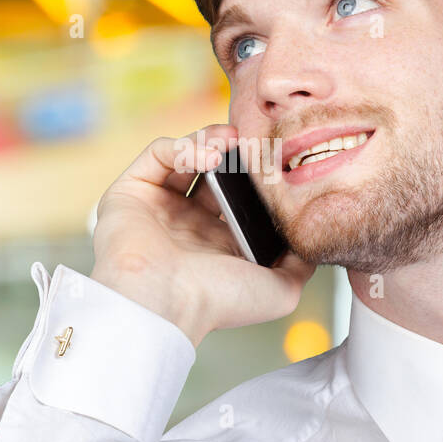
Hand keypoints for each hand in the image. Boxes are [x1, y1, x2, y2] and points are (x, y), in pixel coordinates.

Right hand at [90, 124, 315, 346]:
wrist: (165, 302)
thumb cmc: (217, 301)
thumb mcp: (279, 289)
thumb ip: (300, 262)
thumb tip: (311, 240)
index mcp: (217, 242)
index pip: (239, 193)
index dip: (257, 173)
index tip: (276, 159)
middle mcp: (186, 222)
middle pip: (214, 170)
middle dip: (235, 151)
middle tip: (253, 141)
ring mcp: (157, 206)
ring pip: (186, 155)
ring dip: (210, 141)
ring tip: (230, 140)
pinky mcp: (131, 191)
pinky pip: (157, 154)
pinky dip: (182, 146)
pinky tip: (206, 157)